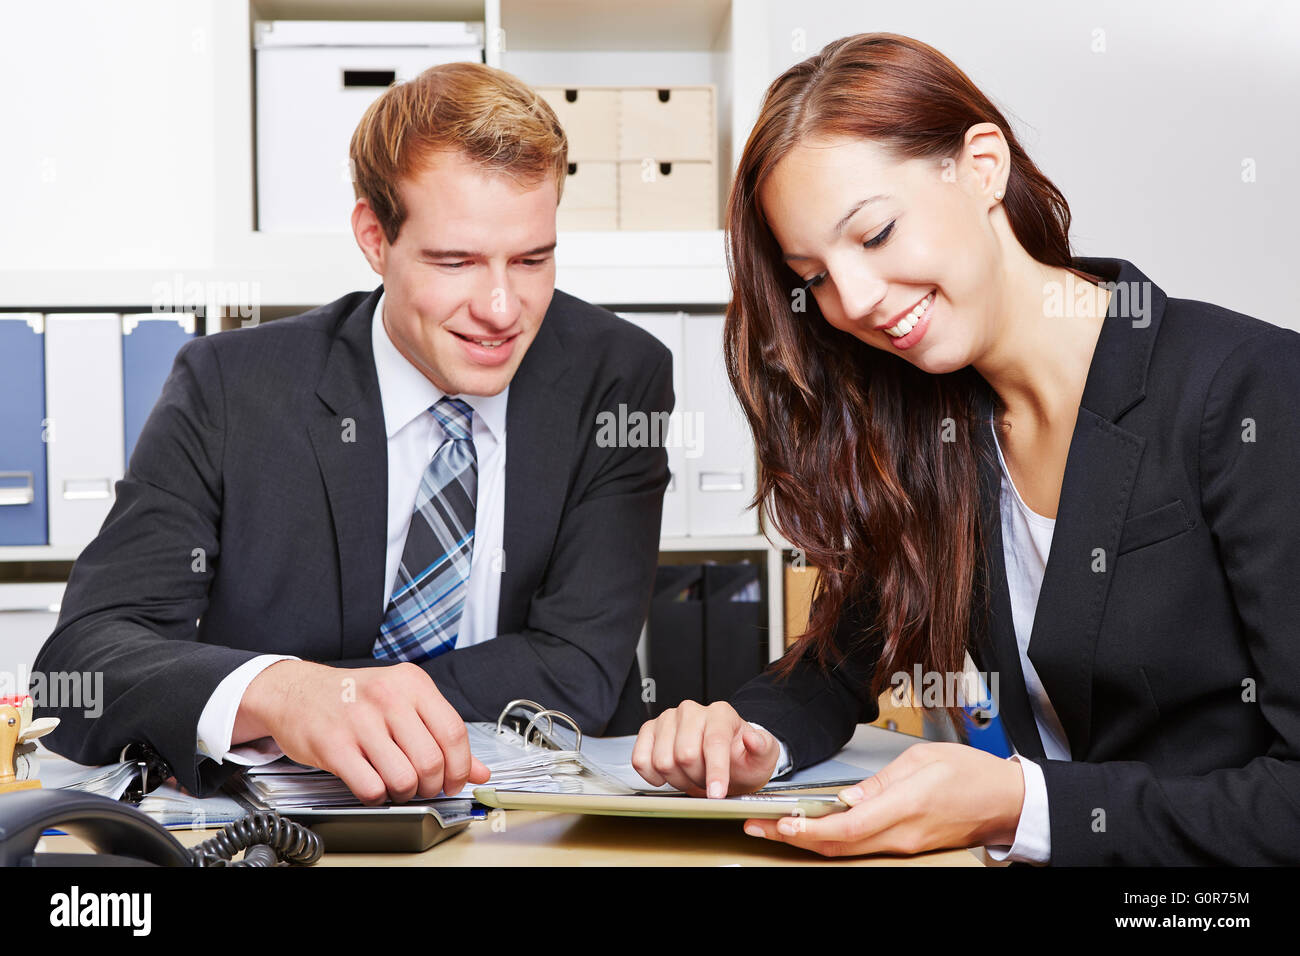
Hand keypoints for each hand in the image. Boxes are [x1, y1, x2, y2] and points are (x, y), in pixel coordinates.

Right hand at [235, 660, 489, 805]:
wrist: (296, 691)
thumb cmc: (354, 698)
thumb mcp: (403, 702)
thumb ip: (442, 733)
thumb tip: (480, 771)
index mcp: (412, 683)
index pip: (454, 732)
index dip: (461, 766)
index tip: (455, 780)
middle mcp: (388, 697)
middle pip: (431, 760)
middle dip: (432, 785)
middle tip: (423, 786)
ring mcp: (359, 721)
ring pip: (403, 778)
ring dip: (405, 793)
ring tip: (397, 785)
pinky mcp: (333, 745)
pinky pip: (371, 787)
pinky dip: (377, 796)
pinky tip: (373, 784)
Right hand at [630, 700, 780, 796]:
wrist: (724, 759)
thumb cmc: (742, 758)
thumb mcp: (763, 755)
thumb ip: (762, 746)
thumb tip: (753, 737)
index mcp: (720, 713)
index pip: (714, 742)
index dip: (715, 771)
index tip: (716, 794)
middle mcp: (692, 711)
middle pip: (685, 755)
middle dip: (697, 778)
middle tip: (707, 781)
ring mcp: (668, 719)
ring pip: (662, 761)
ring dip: (677, 779)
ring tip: (691, 776)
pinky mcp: (649, 730)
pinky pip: (640, 759)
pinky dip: (652, 775)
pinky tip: (666, 776)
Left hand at [742, 742, 1024, 856]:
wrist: (1006, 800)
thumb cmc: (972, 773)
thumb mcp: (923, 760)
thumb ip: (880, 781)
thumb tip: (846, 797)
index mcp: (905, 807)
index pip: (846, 826)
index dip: (808, 828)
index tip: (779, 821)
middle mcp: (901, 834)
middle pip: (837, 845)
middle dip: (793, 837)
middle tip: (758, 826)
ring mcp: (903, 844)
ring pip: (845, 849)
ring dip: (808, 840)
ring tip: (776, 826)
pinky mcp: (906, 845)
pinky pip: (861, 846)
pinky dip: (831, 839)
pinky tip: (812, 829)